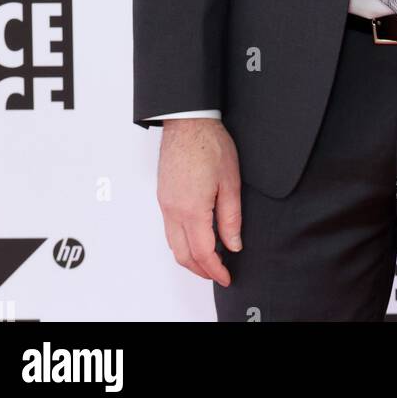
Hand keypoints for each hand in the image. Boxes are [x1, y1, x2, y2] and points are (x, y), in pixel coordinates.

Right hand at [157, 118, 241, 285]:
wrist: (188, 121)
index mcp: (192, 208)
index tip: (226, 276)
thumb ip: (231, 217)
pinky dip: (181, 241)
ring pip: (173, 244)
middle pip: (183, 255)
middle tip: (219, 272)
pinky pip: (169, 228)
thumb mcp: (231, 181)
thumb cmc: (210, 144)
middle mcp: (173, 210)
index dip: (216, 270)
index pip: (203, 252)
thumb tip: (234, 243)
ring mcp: (165, 203)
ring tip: (209, 259)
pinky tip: (196, 236)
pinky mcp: (163, 195)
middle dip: (201, 270)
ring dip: (189, 257)